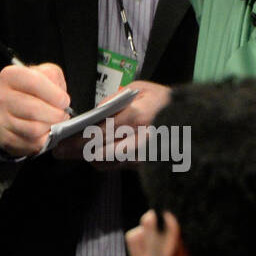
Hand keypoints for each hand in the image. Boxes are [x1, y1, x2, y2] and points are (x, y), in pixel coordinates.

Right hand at [0, 62, 69, 157]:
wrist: (15, 107)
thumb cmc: (33, 89)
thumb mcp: (44, 74)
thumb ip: (53, 77)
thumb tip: (60, 97)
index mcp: (10, 75)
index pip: (34, 83)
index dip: (54, 94)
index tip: (64, 101)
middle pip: (34, 109)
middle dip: (55, 114)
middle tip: (62, 115)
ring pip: (33, 129)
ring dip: (50, 127)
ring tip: (54, 122)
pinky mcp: (4, 137)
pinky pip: (31, 143)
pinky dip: (44, 139)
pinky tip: (46, 132)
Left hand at [59, 80, 173, 162]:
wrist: (196, 123)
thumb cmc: (166, 102)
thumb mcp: (143, 89)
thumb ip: (117, 97)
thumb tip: (97, 110)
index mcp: (137, 117)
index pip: (100, 131)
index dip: (78, 138)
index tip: (62, 139)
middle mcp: (139, 140)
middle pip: (99, 150)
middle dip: (76, 151)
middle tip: (59, 150)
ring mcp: (143, 156)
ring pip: (106, 162)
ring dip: (87, 157)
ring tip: (70, 152)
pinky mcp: (145, 166)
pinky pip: (117, 167)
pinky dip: (102, 161)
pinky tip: (92, 154)